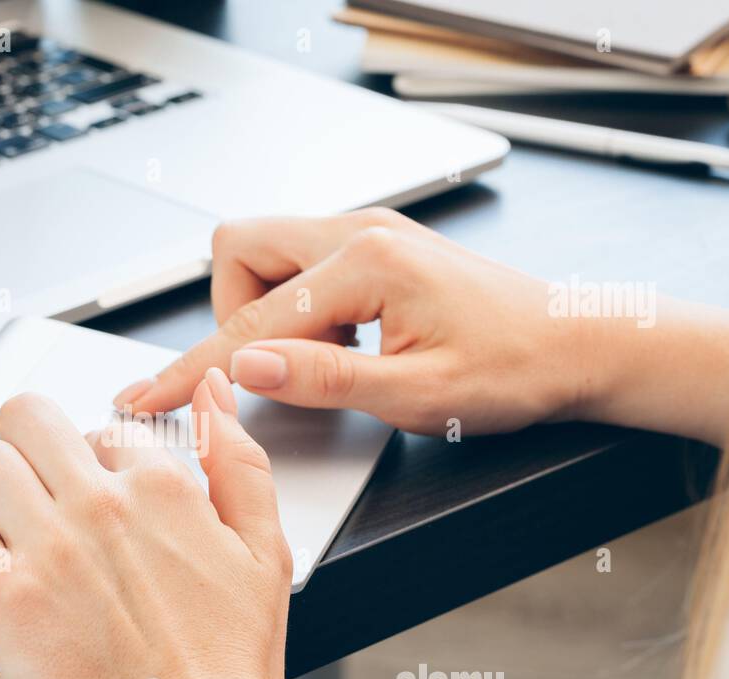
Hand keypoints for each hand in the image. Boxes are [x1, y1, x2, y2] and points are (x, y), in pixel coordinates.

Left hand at [0, 369, 292, 678]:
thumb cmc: (233, 668)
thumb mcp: (265, 550)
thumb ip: (239, 463)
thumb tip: (217, 394)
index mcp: (160, 487)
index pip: (100, 427)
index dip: (97, 464)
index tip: (99, 502)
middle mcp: (99, 506)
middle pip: (23, 418)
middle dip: (28, 449)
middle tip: (37, 493)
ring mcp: (47, 549)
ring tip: (15, 538)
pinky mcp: (4, 600)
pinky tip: (3, 587)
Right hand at [113, 208, 588, 436]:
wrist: (579, 345)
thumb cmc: (516, 368)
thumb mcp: (417, 394)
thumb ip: (323, 377)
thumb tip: (246, 364)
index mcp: (367, 262)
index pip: (251, 319)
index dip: (195, 366)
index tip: (149, 395)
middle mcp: (360, 233)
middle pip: (241, 249)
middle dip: (233, 312)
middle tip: (273, 367)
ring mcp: (367, 236)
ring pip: (267, 256)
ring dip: (271, 313)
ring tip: (325, 360)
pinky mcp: (375, 252)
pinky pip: (302, 270)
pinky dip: (302, 312)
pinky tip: (347, 347)